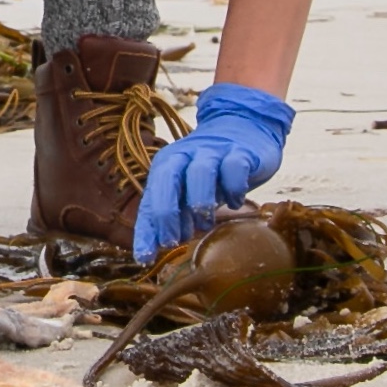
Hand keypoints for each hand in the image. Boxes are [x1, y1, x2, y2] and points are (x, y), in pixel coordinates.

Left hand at [133, 84, 292, 262]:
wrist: (242, 129)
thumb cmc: (210, 171)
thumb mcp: (188, 191)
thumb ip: (174, 215)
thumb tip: (156, 247)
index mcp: (166, 166)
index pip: (150, 200)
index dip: (146, 230)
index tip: (145, 258)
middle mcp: (184, 156)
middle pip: (166, 179)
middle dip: (166, 212)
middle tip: (173, 240)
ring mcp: (212, 152)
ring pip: (200, 173)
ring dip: (200, 202)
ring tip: (205, 222)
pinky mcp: (240, 153)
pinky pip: (234, 169)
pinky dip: (234, 189)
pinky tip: (235, 203)